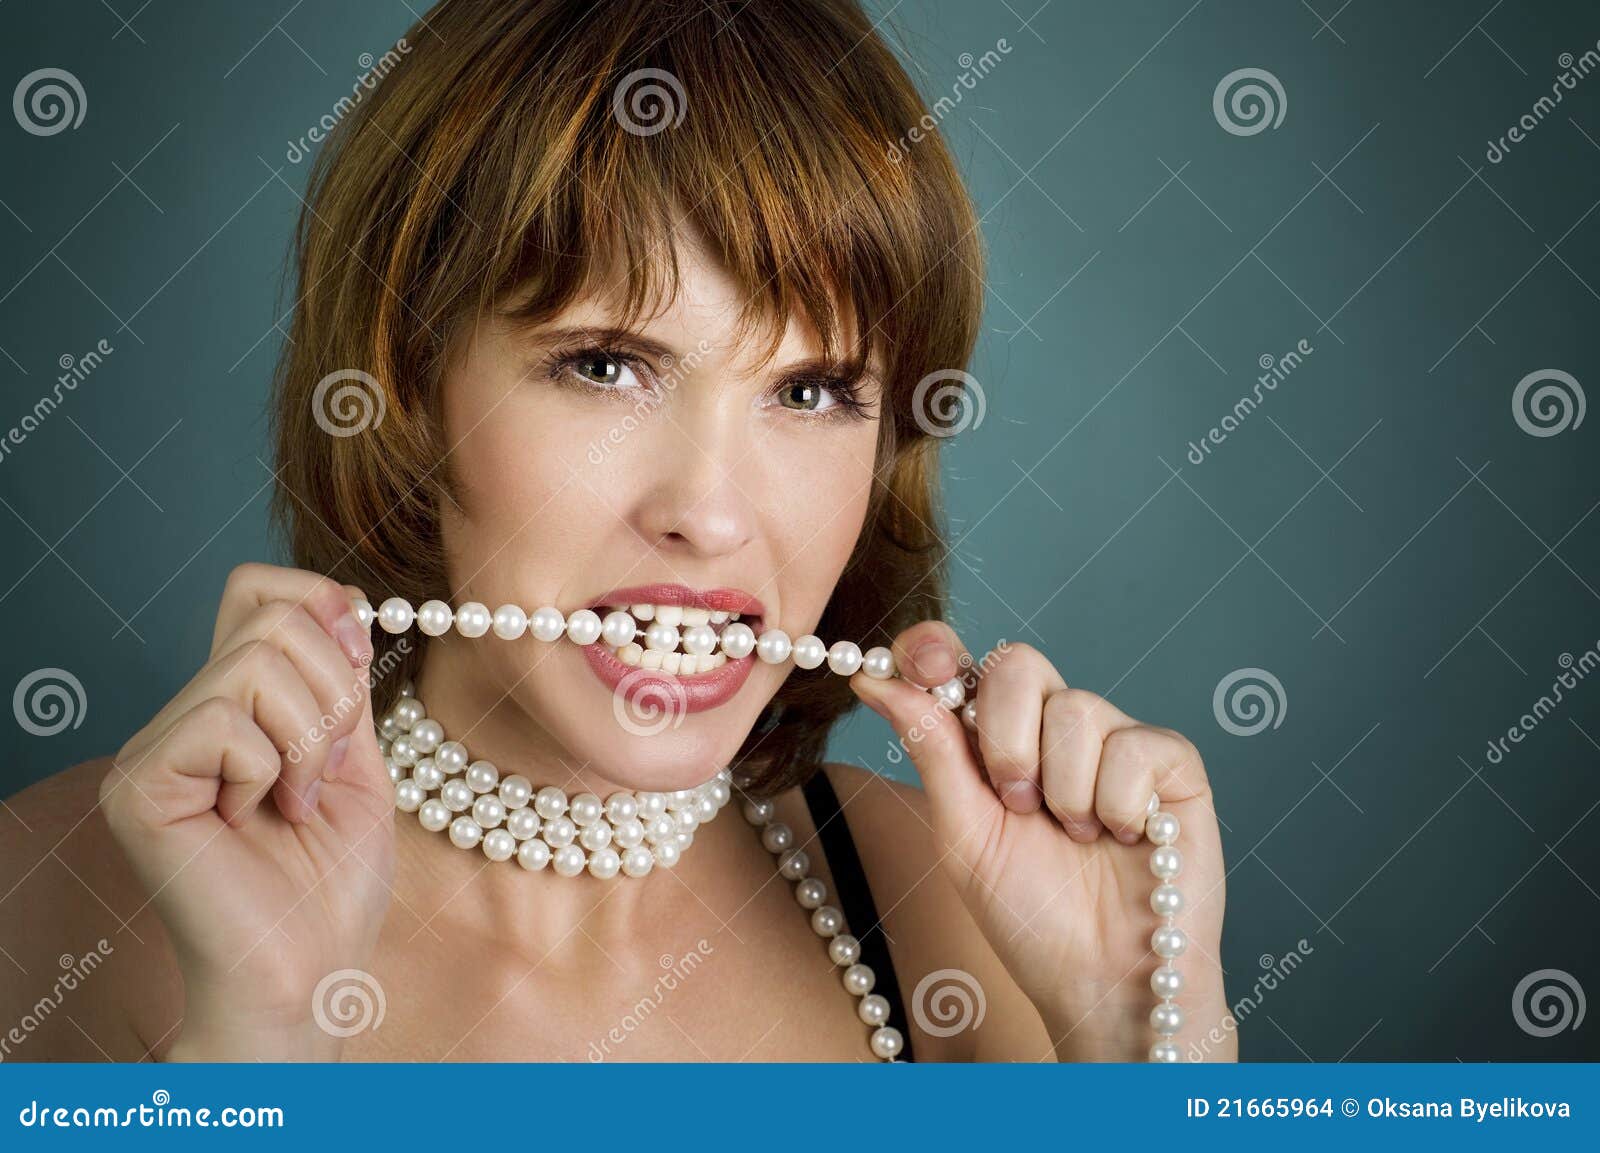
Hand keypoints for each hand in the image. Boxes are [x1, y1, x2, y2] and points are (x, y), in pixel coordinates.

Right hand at [99, 563, 395, 1059]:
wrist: (311, 971)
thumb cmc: (332, 884)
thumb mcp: (359, 761)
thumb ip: (342, 682)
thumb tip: (340, 599)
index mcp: (237, 706)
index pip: (256, 589)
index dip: (318, 603)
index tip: (357, 665)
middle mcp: (185, 716)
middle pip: (271, 617)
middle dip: (336, 692)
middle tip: (326, 772)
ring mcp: (155, 748)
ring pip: (256, 660)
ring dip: (311, 738)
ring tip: (295, 803)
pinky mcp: (140, 785)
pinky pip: (225, 721)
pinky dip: (269, 770)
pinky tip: (255, 821)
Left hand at [849, 623, 1231, 1060]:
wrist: (1101, 983)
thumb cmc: (1030, 915)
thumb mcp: (963, 833)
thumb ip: (930, 749)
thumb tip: (873, 679)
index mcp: (996, 739)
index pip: (964, 663)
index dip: (937, 649)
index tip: (920, 665)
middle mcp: (1055, 728)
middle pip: (1020, 664)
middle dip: (1007, 737)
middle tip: (1018, 803)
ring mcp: (1116, 740)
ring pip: (1077, 708)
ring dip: (1065, 790)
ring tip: (1077, 838)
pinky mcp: (1173, 765)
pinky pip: (1135, 746)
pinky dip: (1119, 804)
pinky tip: (1124, 838)